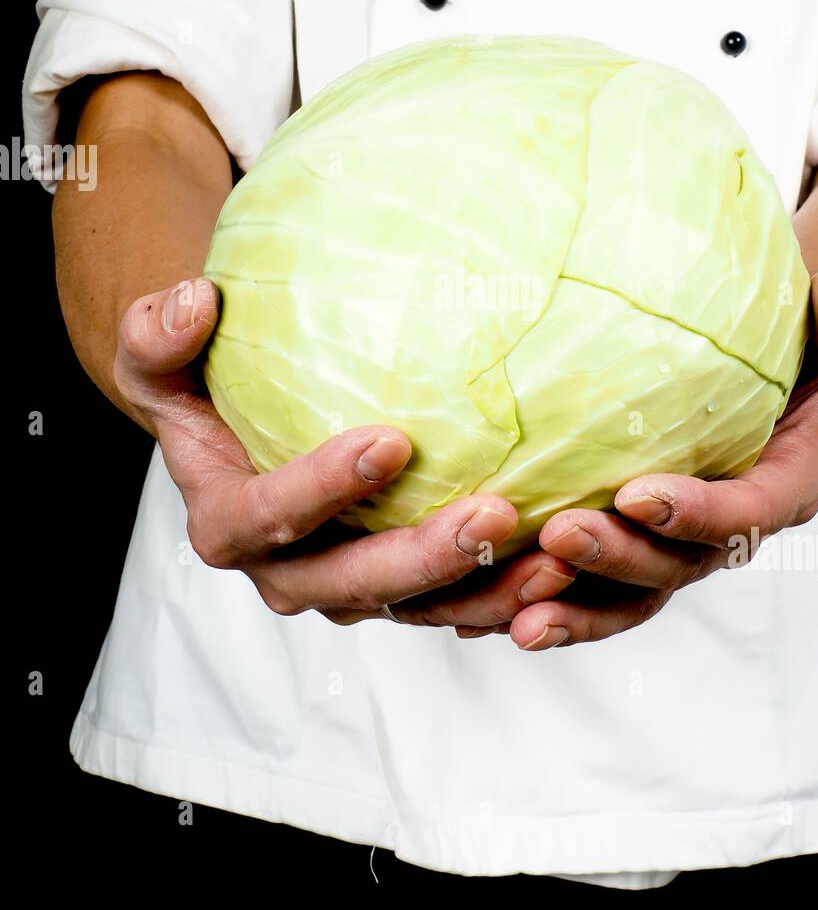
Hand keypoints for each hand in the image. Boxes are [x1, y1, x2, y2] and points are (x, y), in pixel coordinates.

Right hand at [114, 277, 573, 623]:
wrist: (242, 430)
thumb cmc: (204, 385)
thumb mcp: (160, 355)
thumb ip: (158, 332)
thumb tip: (195, 299)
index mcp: (229, 524)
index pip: (269, 518)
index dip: (323, 490)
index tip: (390, 442)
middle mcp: (288, 573)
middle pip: (355, 584)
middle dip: (424, 559)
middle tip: (495, 515)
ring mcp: (350, 589)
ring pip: (419, 610)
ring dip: (486, 593)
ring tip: (554, 561)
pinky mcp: (404, 590)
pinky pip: (456, 606)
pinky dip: (508, 595)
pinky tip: (566, 563)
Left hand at [433, 269, 817, 649]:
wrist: (759, 384)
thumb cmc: (787, 351)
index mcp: (780, 489)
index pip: (745, 516)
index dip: (695, 513)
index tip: (636, 492)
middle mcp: (727, 536)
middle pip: (676, 568)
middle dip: (618, 558)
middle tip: (558, 535)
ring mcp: (676, 554)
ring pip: (629, 600)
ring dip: (578, 610)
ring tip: (521, 618)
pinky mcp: (632, 559)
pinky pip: (593, 599)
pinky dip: (550, 612)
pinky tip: (492, 624)